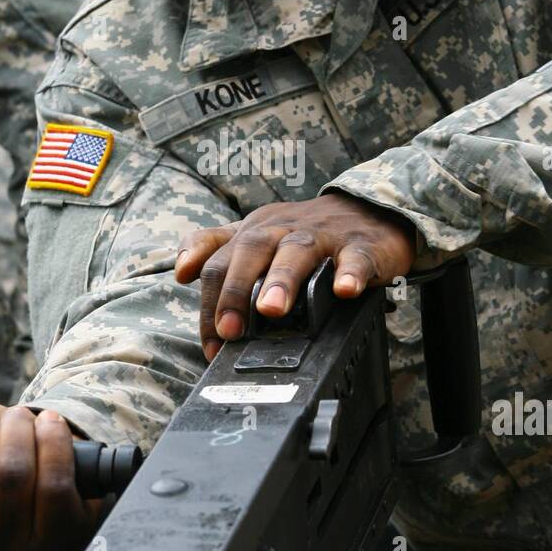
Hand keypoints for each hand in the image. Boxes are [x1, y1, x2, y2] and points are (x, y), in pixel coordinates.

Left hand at [175, 191, 415, 360]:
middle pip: (251, 250)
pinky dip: (350, 272)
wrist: (371, 210)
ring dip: (282, 279)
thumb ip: (214, 247)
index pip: (218, 260)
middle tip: (230, 329)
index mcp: (254, 230)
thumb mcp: (256, 233)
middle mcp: (283, 230)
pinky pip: (355, 257)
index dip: (209, 300)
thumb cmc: (306, 231)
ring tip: (271, 310)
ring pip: (297, 251)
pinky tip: (344, 291)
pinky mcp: (361, 246)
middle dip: (236, 290)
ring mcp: (322, 236)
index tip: (212, 340)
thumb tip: (180, 271)